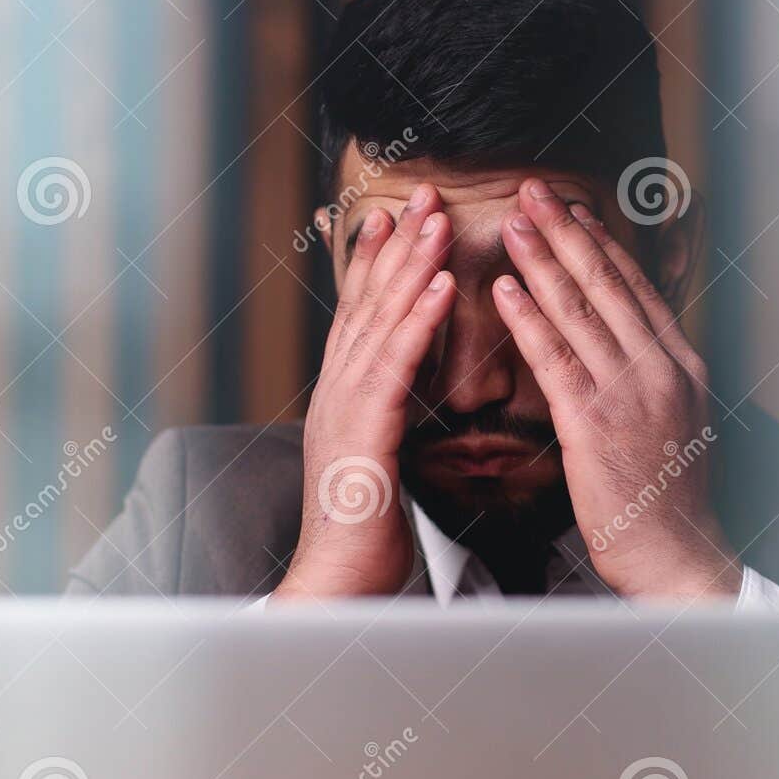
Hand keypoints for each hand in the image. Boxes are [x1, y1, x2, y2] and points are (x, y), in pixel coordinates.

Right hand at [275, 186, 454, 599]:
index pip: (361, 316)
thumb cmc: (366, 535)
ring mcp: (344, 410)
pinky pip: (396, 367)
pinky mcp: (364, 434)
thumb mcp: (377, 464)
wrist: (337, 586)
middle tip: (421, 192)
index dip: (376, 263)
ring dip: (409, 265)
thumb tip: (397, 399)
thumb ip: (384, 423)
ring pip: (380, 322)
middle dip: (395, 244)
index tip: (394, 216)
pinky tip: (441, 285)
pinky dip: (419, 320)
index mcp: (344, 399)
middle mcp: (338, 393)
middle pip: (367, 304)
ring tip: (435, 218)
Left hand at [495, 179, 739, 599]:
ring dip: (542, 258)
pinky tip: (505, 287)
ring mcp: (631, 392)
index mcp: (681, 364)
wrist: (675, 554)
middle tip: (535, 190)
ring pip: (579, 310)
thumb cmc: (666, 497)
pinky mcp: (595, 422)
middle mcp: (660, 368)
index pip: (636, 288)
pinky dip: (528, 316)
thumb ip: (652, 375)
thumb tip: (627, 339)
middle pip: (607, 284)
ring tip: (512, 220)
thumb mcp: (676, 421)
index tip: (575, 209)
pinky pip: (555, 358)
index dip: (601, 244)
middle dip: (567, 231)